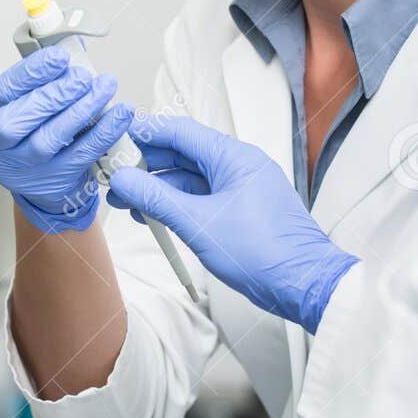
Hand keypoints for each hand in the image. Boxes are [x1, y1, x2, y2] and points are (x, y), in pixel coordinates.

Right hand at [0, 46, 134, 233]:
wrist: (33, 177)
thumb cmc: (24, 129)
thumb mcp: (17, 102)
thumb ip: (37, 79)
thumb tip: (68, 52)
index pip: (2, 91)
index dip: (31, 73)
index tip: (59, 57)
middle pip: (18, 121)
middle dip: (54, 95)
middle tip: (82, 77)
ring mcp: (21, 168)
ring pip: (49, 140)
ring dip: (80, 111)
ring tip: (103, 88)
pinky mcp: (51, 181)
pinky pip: (79, 156)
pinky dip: (102, 133)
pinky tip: (119, 115)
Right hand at [106, 116, 355, 332]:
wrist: (305, 285)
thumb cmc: (264, 253)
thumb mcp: (198, 224)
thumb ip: (156, 199)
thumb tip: (122, 180)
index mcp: (234, 157)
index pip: (179, 131)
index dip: (144, 132)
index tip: (115, 136)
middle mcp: (239, 165)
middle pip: (182, 153)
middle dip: (145, 164)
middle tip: (113, 176)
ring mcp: (241, 188)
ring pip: (190, 178)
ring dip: (158, 188)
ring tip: (127, 202)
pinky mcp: (241, 209)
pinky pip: (201, 197)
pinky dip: (176, 203)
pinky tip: (154, 216)